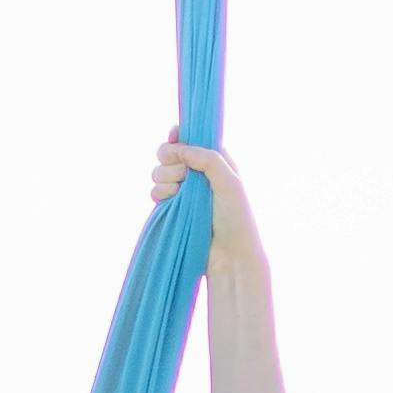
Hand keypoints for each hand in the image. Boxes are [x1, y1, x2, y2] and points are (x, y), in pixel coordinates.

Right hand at [154, 134, 265, 281]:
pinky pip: (155, 192)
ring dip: (164, 177)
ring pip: (158, 172)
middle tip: (182, 173)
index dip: (178, 136)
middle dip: (168, 158)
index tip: (174, 138)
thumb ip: (208, 159)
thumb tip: (181, 148)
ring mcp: (183, 192)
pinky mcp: (173, 209)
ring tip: (178, 192)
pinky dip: (159, 193)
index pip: (189, 139)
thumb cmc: (236, 218)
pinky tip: (171, 201)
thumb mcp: (230, 182)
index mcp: (214, 161)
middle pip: (167, 153)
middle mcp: (197, 174)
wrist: (230, 256)